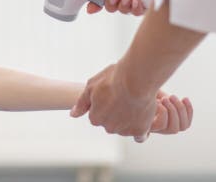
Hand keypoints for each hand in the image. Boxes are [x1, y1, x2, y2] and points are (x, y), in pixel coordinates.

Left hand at [70, 63, 192, 140]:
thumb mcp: (91, 86)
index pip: (97, 115)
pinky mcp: (140, 131)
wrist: (136, 80)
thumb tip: (72, 115)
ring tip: (134, 102)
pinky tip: (143, 117)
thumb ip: (81, 103)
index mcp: (95, 118)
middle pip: (111, 123)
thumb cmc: (113, 79)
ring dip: (128, 120)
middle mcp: (108, 128)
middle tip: (123, 97)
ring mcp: (124, 130)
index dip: (104, 104)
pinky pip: (140, 136)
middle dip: (116, 113)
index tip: (112, 94)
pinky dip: (141, 129)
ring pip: (125, 128)